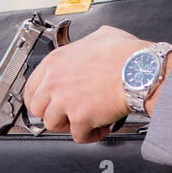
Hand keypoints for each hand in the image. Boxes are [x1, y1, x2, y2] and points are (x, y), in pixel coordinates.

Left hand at [23, 25, 148, 143]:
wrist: (140, 71)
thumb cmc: (125, 54)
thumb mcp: (100, 36)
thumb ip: (86, 45)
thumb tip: (90, 46)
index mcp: (56, 62)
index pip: (31, 87)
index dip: (39, 98)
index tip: (45, 103)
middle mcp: (55, 82)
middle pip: (37, 108)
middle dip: (52, 113)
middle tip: (65, 113)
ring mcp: (66, 101)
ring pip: (52, 124)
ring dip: (68, 125)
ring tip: (82, 121)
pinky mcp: (80, 118)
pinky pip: (78, 136)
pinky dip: (89, 135)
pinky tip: (98, 128)